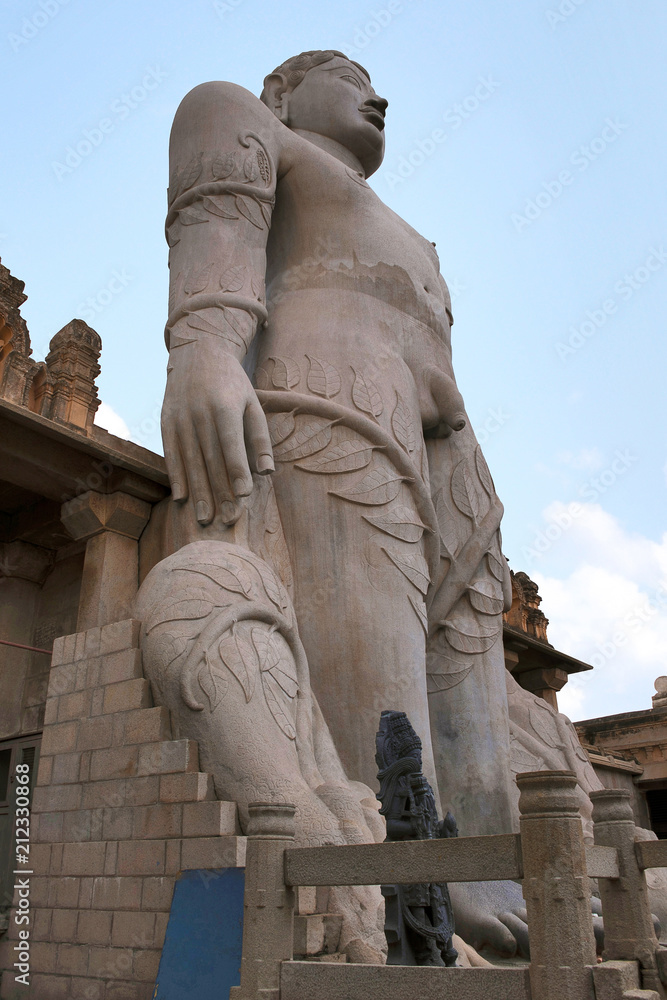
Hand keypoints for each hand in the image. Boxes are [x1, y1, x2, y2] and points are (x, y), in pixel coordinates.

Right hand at [161, 338, 273, 524]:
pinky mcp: (166, 420)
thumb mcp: (252, 404)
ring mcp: (180, 417)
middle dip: (219, 492)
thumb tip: (267, 472)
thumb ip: (260, 438)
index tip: (243, 497)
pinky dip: (176, 477)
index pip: (232, 446)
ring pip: (190, 461)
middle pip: (210, 459)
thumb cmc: (233, 383)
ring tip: (204, 518)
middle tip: (226, 519)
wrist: (198, 352)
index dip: (237, 472)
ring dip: (197, 492)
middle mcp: (200, 413)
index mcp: (224, 407)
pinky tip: (181, 498)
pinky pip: (171, 453)